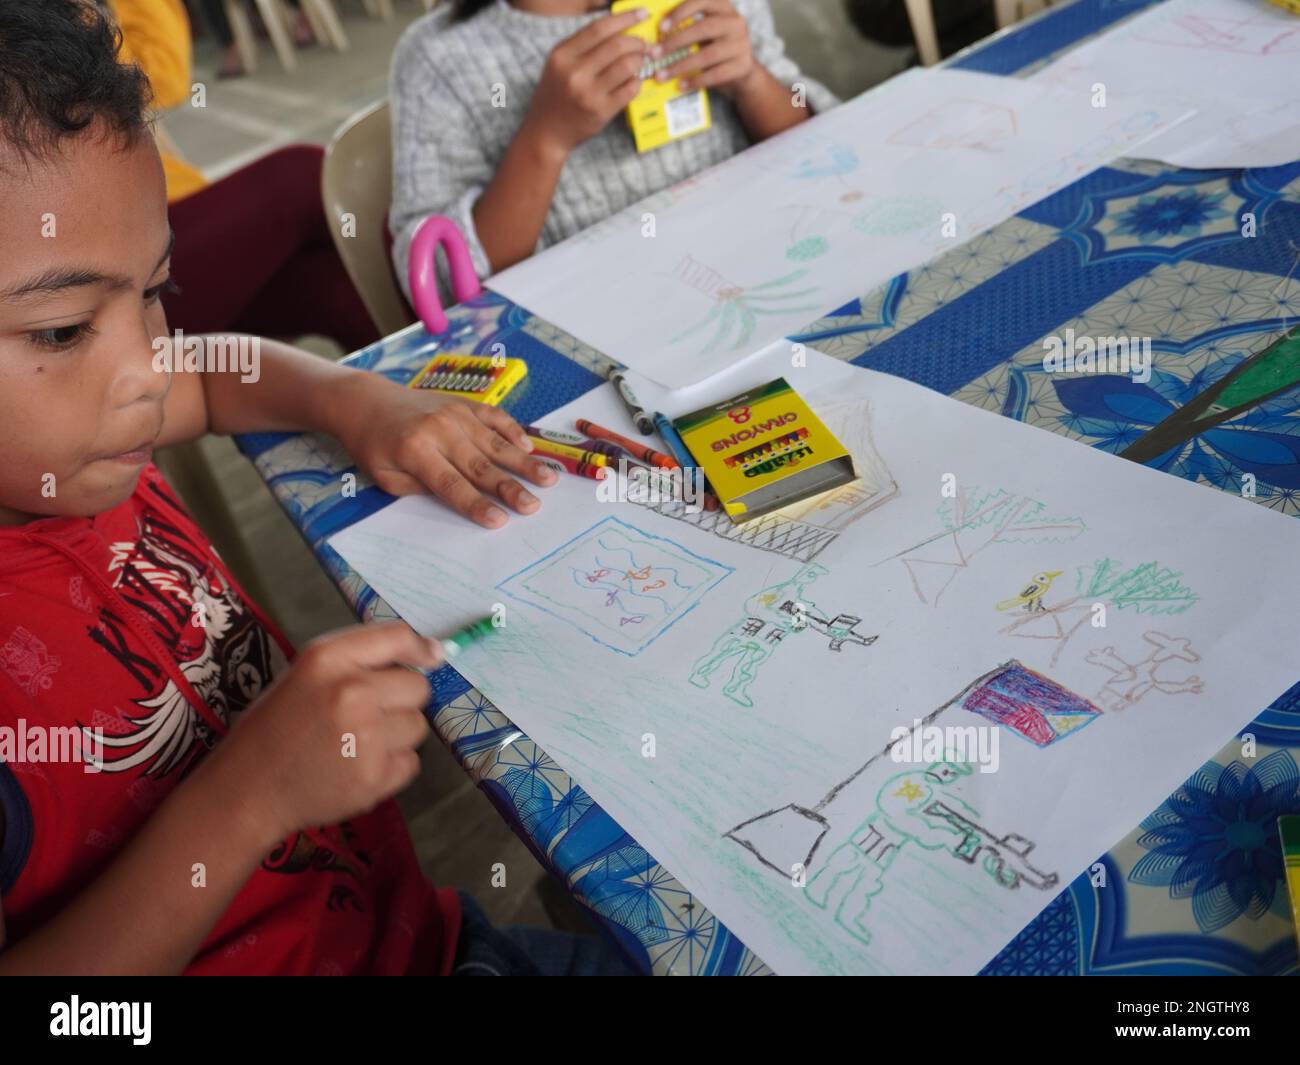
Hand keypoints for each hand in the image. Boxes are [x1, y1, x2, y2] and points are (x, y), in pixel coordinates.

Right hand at [216, 623, 440, 844]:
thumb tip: (436, 653)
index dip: (422, 648)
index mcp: (327, 659)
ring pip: (418, 727)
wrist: (246, 790)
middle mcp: (351, 691)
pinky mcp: (374, 776)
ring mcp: (366, 736)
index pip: (398, 637)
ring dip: (396, 736)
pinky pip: (410, 763)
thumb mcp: (307, 674)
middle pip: (418, 687)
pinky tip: (356, 769)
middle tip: (367, 716)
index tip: (432, 658)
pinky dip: (390, 768)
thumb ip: (361, 660)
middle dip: (400, 700)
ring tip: (355, 745)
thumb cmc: (276, 726)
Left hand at [329, 373, 557, 528]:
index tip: (500, 521)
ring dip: (523, 462)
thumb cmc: (374, 445)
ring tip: (548, 478)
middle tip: (533, 505)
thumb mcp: (385, 477)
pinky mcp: (464, 403)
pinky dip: (513, 431)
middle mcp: (440, 430)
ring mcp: (455, 413)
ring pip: (495, 442)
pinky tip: (530, 447)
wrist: (368, 402)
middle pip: (480, 465)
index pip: (452, 485)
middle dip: (509, 488)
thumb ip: (420, 488)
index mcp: (416, 451)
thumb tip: (459, 496)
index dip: (476, 504)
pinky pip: (494, 417)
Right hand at [524, 8, 649, 156]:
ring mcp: (588, 94)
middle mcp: (574, 73)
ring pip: (627, 66)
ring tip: (641, 61)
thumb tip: (620, 27)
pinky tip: (634, 81)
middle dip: (637, 41)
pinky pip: (630, 89)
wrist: (546, 132)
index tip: (642, 14)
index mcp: (562, 55)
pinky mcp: (601, 112)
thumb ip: (583, 45)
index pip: (600, 28)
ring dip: (640, 60)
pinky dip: (637, 82)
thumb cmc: (557, 94)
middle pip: (617, 46)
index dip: (625, 18)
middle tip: (644, 44)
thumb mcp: (559, 63)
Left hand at [654, 0, 758, 96]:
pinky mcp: (743, 66)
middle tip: (654, 54)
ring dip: (681, 66)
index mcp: (722, 7)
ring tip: (661, 75)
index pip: (702, 1)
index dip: (680, 12)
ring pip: (708, 55)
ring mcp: (741, 44)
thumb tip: (654, 33)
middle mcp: (735, 22)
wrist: (741, 71)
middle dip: (676, 42)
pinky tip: (681, 85)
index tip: (661, 27)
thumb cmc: (714, 46)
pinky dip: (696, 81)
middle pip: (704, 28)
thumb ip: (687, 25)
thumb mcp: (704, 30)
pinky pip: (716, 74)